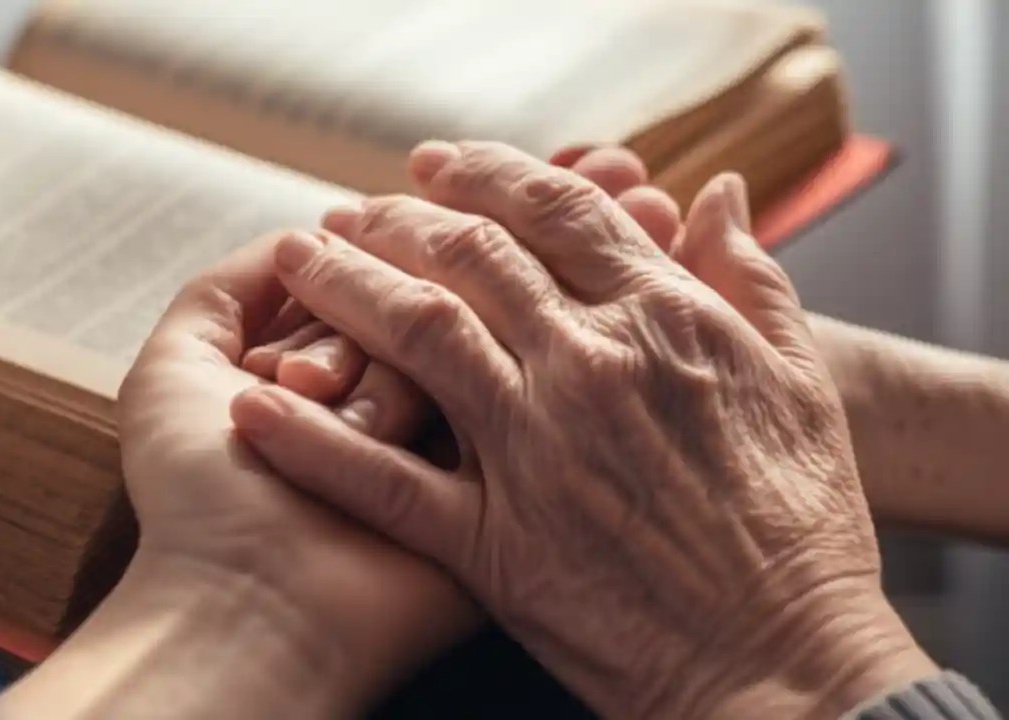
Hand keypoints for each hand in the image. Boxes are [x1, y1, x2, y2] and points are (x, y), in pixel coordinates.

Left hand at [0, 236, 475, 718]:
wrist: (245, 601)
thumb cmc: (198, 494)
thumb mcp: (174, 367)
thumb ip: (230, 286)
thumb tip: (305, 234)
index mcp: (318, 371)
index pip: (350, 281)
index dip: (317, 298)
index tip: (276, 361)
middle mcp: (376, 398)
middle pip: (398, 308)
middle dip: (341, 348)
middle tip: (296, 397)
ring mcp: (431, 439)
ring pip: (443, 347)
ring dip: (376, 390)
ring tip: (333, 437)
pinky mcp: (479, 482)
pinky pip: (482, 404)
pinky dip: (418, 418)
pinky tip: (376, 447)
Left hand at [229, 142, 936, 718]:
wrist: (787, 664)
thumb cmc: (804, 528)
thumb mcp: (802, 382)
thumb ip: (750, 278)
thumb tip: (713, 197)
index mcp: (663, 322)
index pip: (557, 213)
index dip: (487, 175)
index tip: (434, 163)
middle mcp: (588, 368)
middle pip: (470, 257)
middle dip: (398, 218)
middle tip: (351, 207)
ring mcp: (534, 453)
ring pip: (417, 337)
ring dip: (344, 287)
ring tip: (297, 256)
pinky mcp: (493, 546)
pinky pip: (383, 480)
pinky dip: (313, 439)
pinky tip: (255, 405)